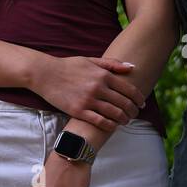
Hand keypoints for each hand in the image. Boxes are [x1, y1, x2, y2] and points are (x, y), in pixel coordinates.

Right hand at [31, 55, 145, 133]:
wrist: (45, 74)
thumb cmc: (68, 66)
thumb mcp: (91, 60)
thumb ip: (112, 64)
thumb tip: (132, 67)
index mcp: (103, 75)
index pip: (129, 89)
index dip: (138, 99)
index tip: (141, 104)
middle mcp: (98, 87)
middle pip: (124, 103)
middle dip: (133, 111)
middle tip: (135, 115)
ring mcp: (89, 100)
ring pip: (114, 114)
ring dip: (123, 119)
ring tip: (125, 121)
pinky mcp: (79, 111)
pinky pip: (100, 121)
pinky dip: (110, 125)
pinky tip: (113, 126)